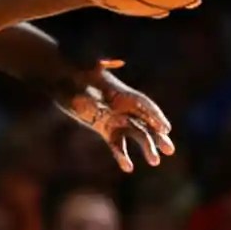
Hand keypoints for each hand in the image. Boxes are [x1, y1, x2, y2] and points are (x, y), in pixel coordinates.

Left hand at [56, 59, 175, 172]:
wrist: (61, 78)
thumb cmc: (76, 68)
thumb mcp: (88, 65)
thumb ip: (101, 63)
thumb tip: (115, 61)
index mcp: (122, 91)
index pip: (144, 104)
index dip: (155, 116)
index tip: (165, 128)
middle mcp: (122, 106)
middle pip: (145, 122)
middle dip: (157, 135)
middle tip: (169, 149)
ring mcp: (114, 117)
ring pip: (135, 134)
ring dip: (146, 147)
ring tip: (155, 161)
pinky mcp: (103, 127)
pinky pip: (115, 142)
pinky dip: (121, 154)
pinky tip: (128, 168)